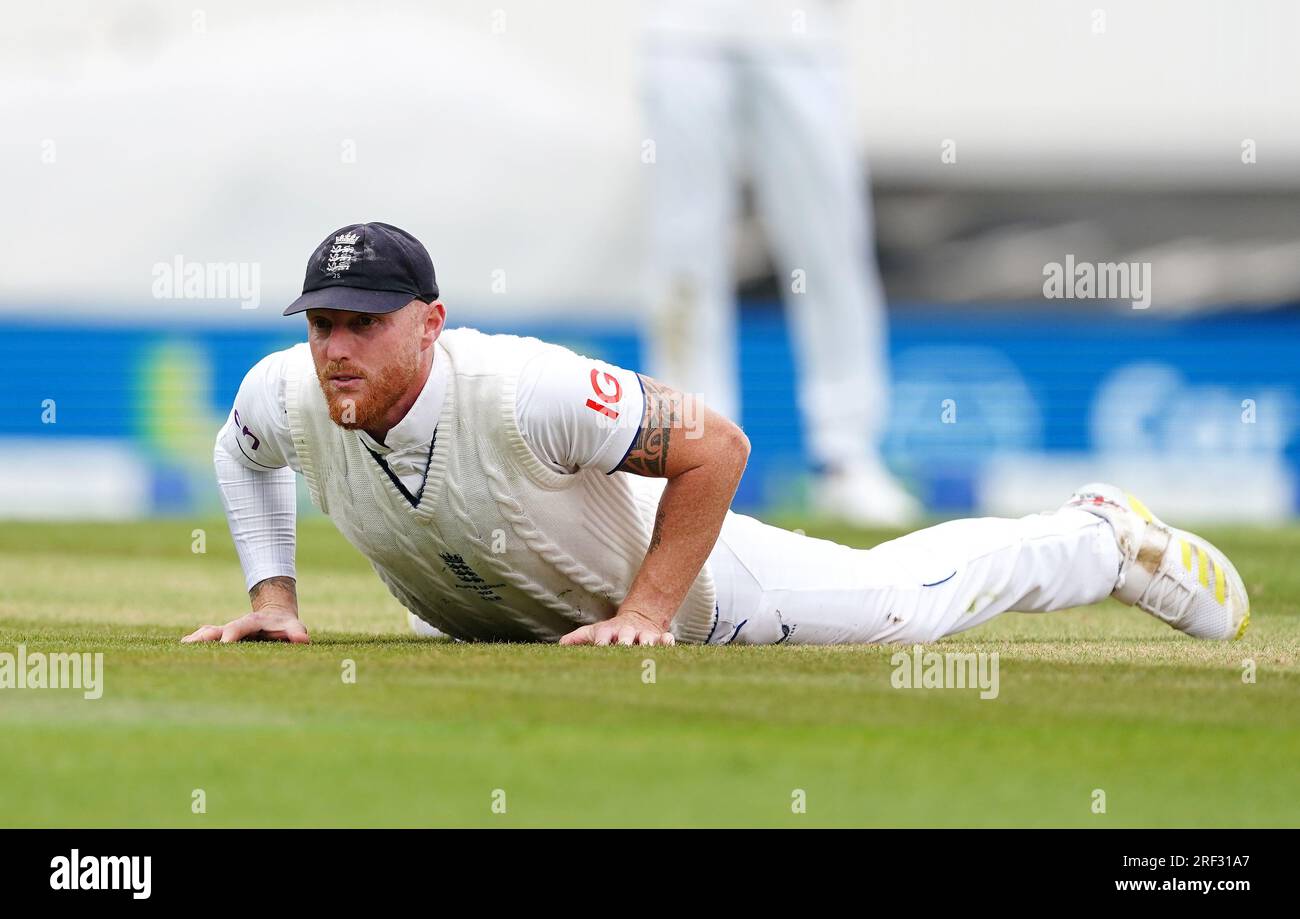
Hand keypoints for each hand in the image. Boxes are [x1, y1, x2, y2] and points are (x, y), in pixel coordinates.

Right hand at [181, 607, 309, 643]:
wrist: (274, 615)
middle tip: (191, 644)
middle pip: (219, 629)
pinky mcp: (222, 637)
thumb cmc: (285, 625)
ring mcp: (227, 631)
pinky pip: (206, 638)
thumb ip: (297, 632)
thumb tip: (303, 640)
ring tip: (181, 646)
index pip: (242, 626)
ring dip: (196, 639)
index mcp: (254, 621)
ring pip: (209, 632)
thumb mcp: (294, 626)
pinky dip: (194, 643)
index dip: (233, 633)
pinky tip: (180, 650)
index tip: (225, 642)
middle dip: (206, 636)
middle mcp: (237, 625)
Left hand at [559, 609, 675, 646]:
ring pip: (647, 637)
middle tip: (624, 648)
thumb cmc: (611, 631)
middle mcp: (627, 632)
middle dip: (625, 641)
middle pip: (627, 636)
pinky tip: (667, 643)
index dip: (602, 641)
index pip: (604, 635)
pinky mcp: (659, 637)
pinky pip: (665, 638)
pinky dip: (667, 641)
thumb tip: (559, 645)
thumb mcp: (594, 631)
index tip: (601, 647)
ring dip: (647, 642)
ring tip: (646, 648)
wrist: (638, 618)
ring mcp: (644, 634)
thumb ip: (578, 638)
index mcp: (610, 631)